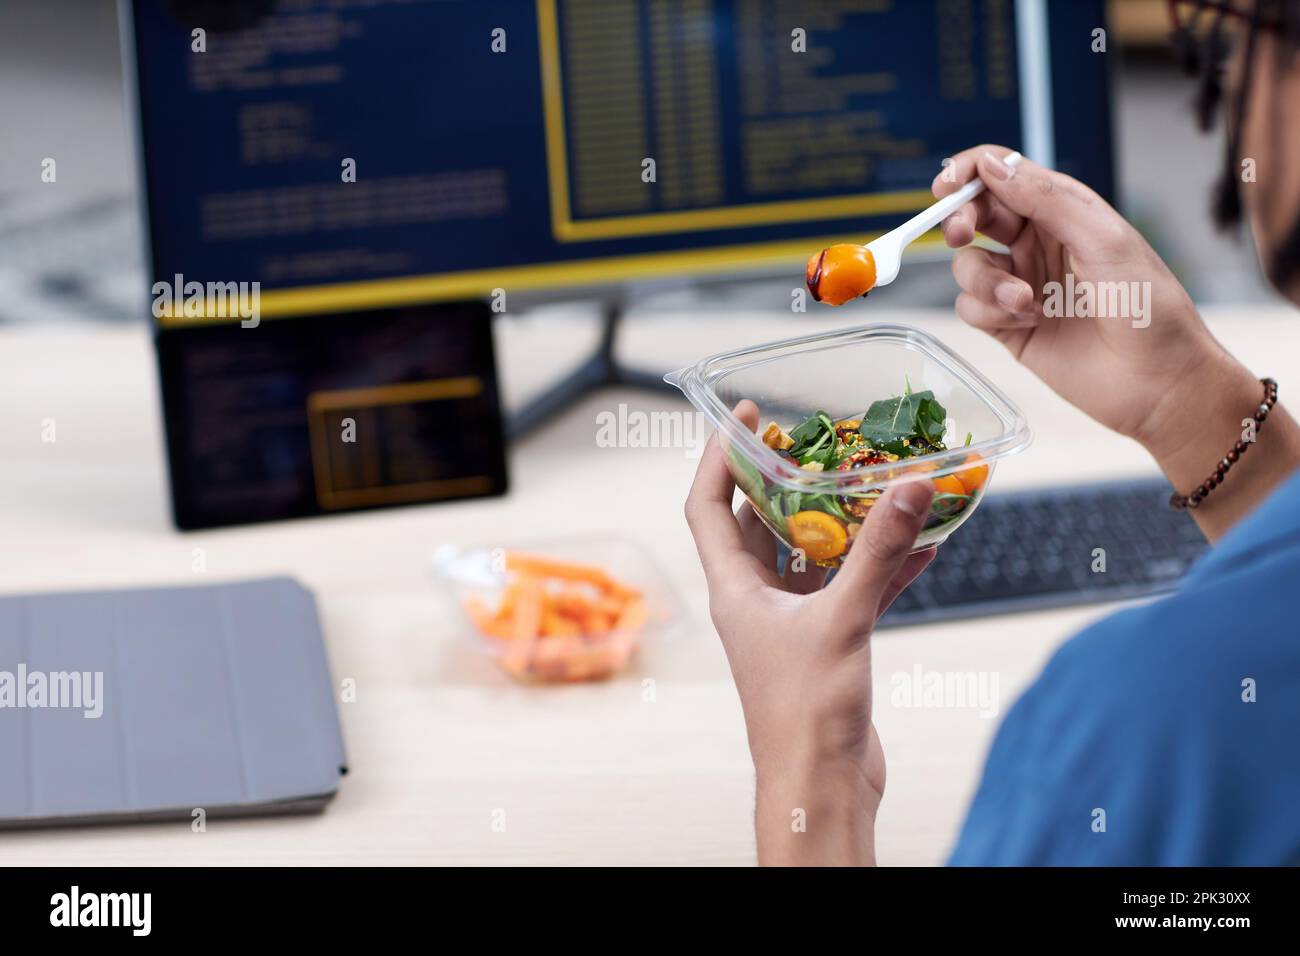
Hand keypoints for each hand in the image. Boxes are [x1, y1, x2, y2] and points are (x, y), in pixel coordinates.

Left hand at [685, 400, 934, 865]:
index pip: (708, 505)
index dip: (721, 456)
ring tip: (878, 482)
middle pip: (761, 523)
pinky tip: (925, 544)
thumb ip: (878, 553)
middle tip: (824, 443)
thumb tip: (911, 486)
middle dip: (792, 481)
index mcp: (734, 589)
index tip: (746, 415)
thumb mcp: (843, 619)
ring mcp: (790, 621)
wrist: (821, 786)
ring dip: (845, 522)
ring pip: (813, 554)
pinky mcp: (827, 642)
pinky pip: (852, 588)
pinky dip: (882, 566)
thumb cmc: (806, 712)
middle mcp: (755, 600)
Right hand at [935, 145, 1295, 539]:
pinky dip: (988, 312)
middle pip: (976, 216)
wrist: (1158, 382)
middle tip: (963, 235)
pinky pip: (970, 307)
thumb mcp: (1104, 239)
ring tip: (1025, 303)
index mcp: (1064, 212)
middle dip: (962, 222)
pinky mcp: (1008, 326)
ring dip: (986, 282)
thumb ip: (1046, 198)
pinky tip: (1027, 322)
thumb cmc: (1148, 307)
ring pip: (967, 266)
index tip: (947, 184)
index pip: (1005, 176)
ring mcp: (1020, 285)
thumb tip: (992, 164)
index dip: (970, 172)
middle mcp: (1038, 244)